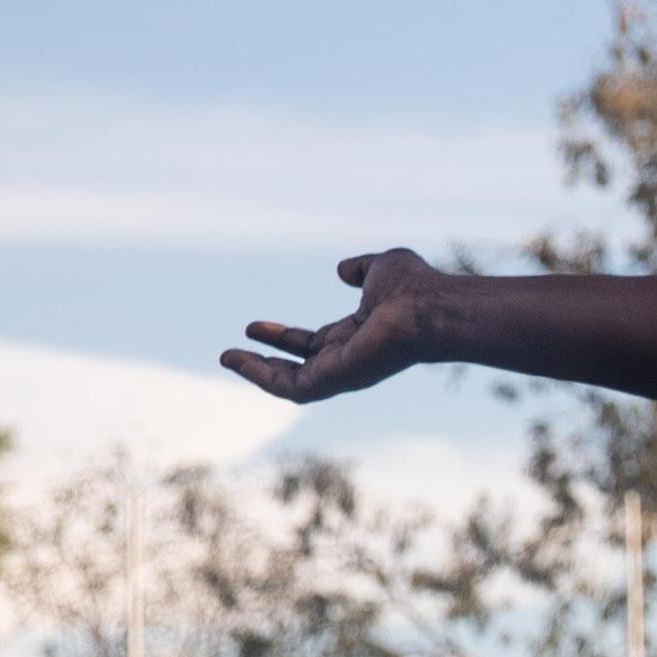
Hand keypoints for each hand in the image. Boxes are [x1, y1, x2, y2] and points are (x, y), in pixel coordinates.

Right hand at [225, 250, 457, 405]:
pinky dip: (263, 378)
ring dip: (257, 373)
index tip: (253, 326)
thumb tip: (343, 270)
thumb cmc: (415, 287)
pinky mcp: (337, 379)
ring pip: (292, 384)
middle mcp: (350, 359)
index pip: (314, 344)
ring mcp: (344, 373)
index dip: (283, 338)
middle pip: (300, 367)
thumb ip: (362, 270)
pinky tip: (238, 361)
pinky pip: (293, 388)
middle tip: (233, 352)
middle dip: (266, 362)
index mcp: (358, 336)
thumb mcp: (381, 268)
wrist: (429, 307)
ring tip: (227, 358)